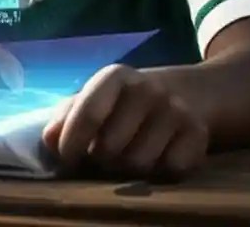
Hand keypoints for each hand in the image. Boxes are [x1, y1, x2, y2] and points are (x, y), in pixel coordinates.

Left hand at [42, 64, 207, 178]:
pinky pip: (170, 170)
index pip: (88, 114)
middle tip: (104, 153)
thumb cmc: (126, 102)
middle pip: (110, 148)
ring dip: (129, 169)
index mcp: (115, 77)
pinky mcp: (199, 134)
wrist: (188, 93)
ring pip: (139, 164)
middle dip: (101, 159)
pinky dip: (160, 172)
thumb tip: (50, 140)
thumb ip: (66, 116)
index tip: (66, 158)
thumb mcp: (94, 97)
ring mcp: (176, 110)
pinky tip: (159, 155)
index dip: (71, 143)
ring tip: (129, 153)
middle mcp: (147, 89)